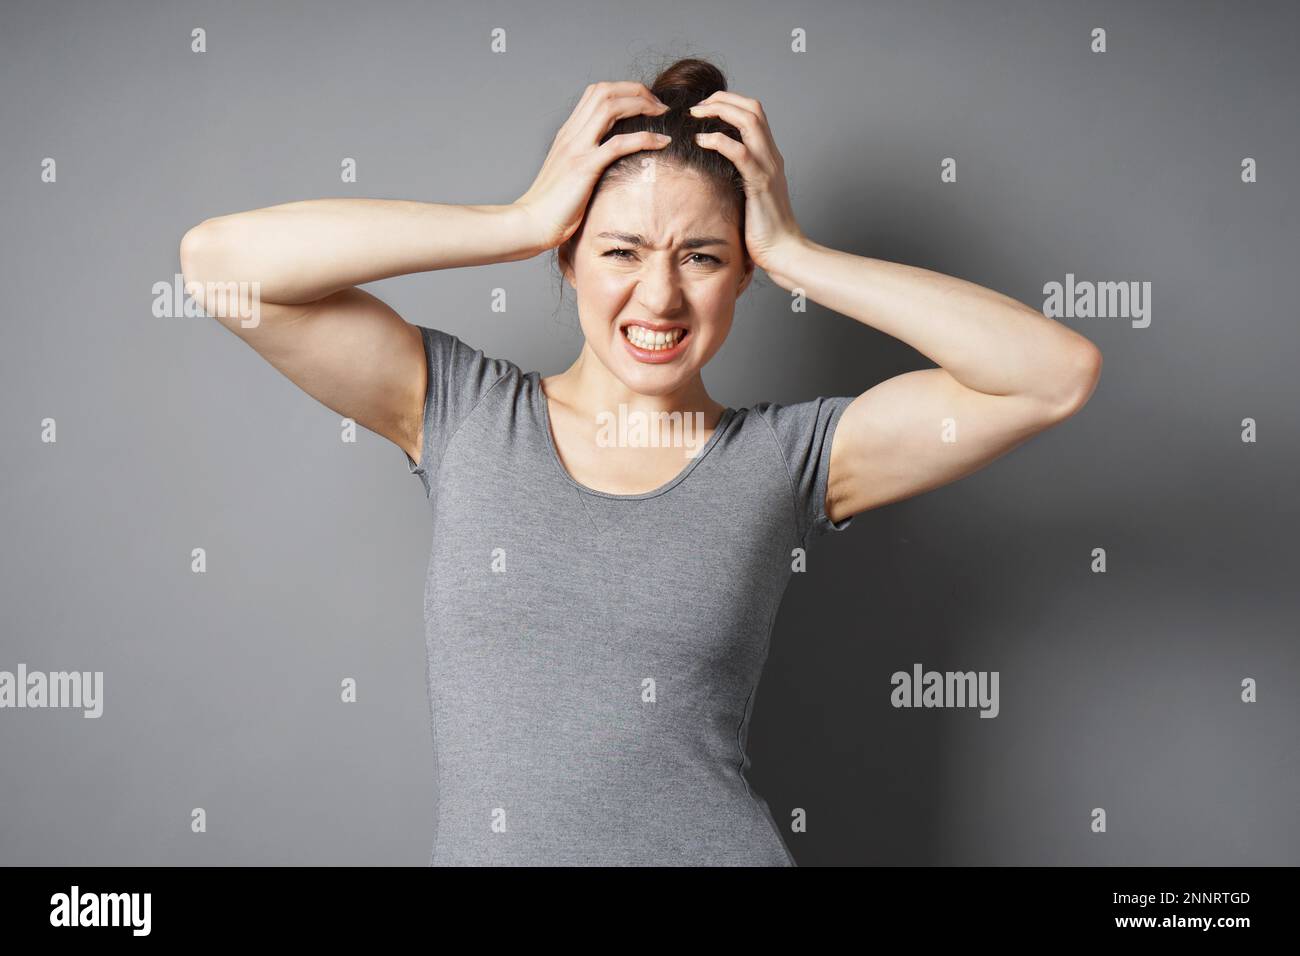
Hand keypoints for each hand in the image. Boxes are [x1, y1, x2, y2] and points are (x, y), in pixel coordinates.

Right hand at [512, 81, 671, 251]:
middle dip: (637, 91)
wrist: (532, 222)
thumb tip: (612, 159)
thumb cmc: (552, 206)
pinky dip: (644, 138)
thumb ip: (586, 159)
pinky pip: (618, 144)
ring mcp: (577, 148)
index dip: (625, 90)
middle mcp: (571, 134)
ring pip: (611, 107)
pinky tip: (662, 142)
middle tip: (659, 106)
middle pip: (606, 92)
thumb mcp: (570, 173)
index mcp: (568, 132)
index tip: (646, 103)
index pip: (597, 92)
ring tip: (662, 115)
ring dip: (642, 105)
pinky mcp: (584, 167)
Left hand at [688, 92, 806, 273]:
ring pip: (749, 121)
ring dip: (720, 111)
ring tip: (696, 115)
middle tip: (696, 107)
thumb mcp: (747, 197)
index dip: (730, 103)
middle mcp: (771, 156)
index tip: (704, 109)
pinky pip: (740, 152)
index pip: (754, 113)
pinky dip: (719, 141)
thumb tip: (710, 172)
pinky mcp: (760, 183)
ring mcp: (768, 167)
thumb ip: (736, 179)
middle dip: (722, 99)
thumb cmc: (763, 231)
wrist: (783, 251)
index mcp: (769, 157)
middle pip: (753, 108)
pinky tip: (701, 142)